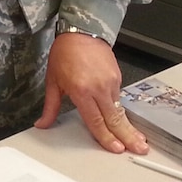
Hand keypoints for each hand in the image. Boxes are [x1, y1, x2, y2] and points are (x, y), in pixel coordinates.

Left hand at [34, 32, 147, 154]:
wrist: (81, 32)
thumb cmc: (64, 54)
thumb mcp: (53, 81)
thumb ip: (50, 107)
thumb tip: (42, 124)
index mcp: (81, 91)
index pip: (96, 121)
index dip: (106, 137)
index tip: (115, 148)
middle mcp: (99, 88)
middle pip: (115, 119)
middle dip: (128, 136)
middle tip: (139, 150)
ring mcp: (110, 82)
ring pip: (120, 110)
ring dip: (129, 126)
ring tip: (140, 140)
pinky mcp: (118, 77)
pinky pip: (118, 98)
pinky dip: (121, 110)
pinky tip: (126, 120)